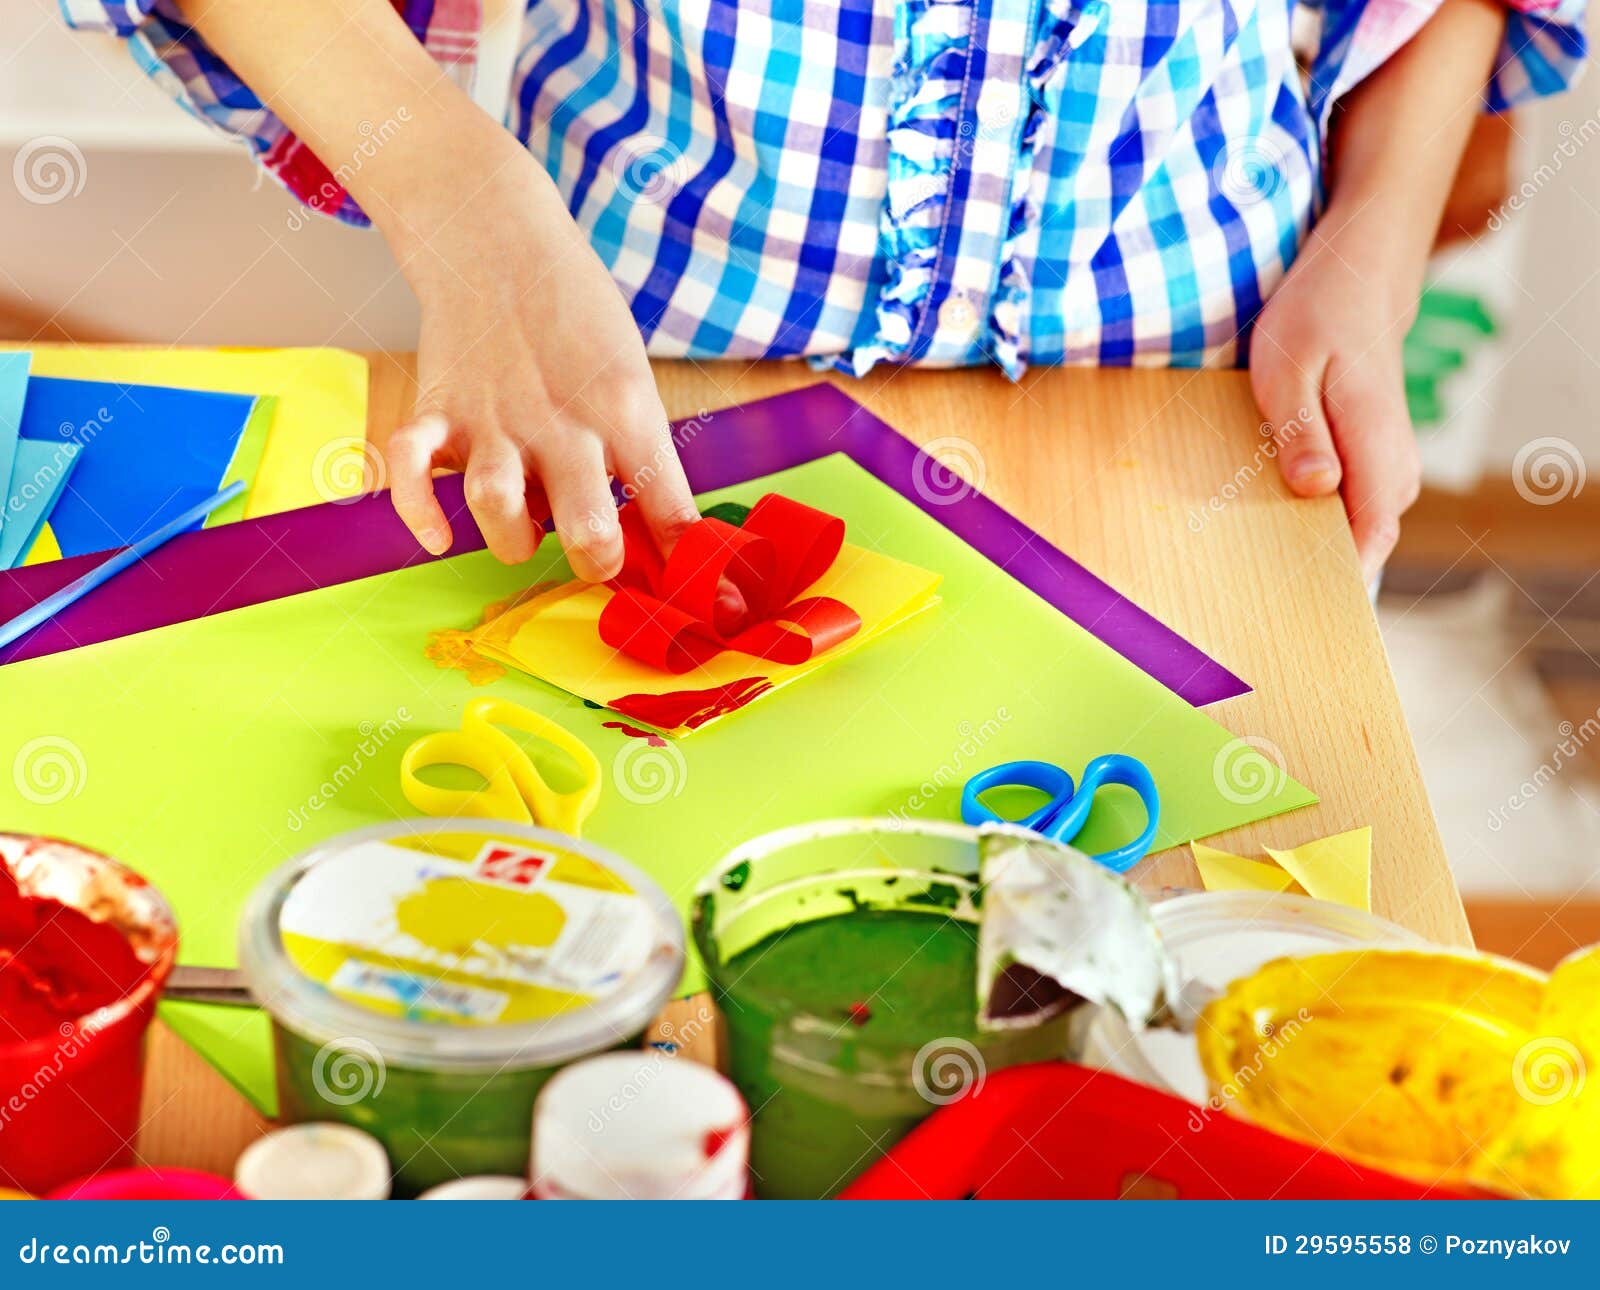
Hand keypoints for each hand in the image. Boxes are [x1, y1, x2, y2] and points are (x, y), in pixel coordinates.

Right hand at [380, 139, 696, 579]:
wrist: (499, 239)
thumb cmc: (576, 315)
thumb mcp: (632, 374)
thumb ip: (640, 451)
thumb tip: (658, 532)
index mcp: (626, 410)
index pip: (668, 504)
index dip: (681, 558)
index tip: (692, 589)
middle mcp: (564, 422)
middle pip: (587, 525)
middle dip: (599, 561)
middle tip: (599, 554)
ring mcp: (496, 419)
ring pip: (500, 508)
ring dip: (515, 540)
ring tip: (529, 529)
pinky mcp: (439, 410)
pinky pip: (412, 470)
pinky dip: (419, 511)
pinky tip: (439, 536)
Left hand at [1249, 210, 1422, 583]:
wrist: (1357, 277)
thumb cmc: (1318, 317)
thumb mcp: (1289, 368)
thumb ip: (1302, 432)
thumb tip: (1316, 489)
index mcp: (1377, 451)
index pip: (1371, 540)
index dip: (1337, 584)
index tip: (1293, 619)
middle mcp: (1395, 468)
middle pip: (1360, 546)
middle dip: (1313, 577)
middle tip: (1251, 607)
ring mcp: (1387, 466)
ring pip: (1352, 530)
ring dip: (1308, 551)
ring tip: (1248, 575)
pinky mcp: (1370, 460)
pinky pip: (1346, 510)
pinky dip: (1310, 524)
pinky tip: (1266, 531)